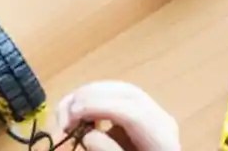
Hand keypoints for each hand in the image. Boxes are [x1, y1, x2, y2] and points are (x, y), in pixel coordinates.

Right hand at [56, 82, 180, 150]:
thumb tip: (88, 135)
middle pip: (125, 92)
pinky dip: (93, 100)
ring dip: (87, 95)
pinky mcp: (140, 114)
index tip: (71, 117)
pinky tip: (79, 115)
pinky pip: (115, 96)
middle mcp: (160, 119)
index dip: (98, 108)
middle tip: (65, 116)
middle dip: (89, 97)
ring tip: (68, 116)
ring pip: (118, 89)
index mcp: (162, 138)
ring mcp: (152, 114)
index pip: (132, 112)